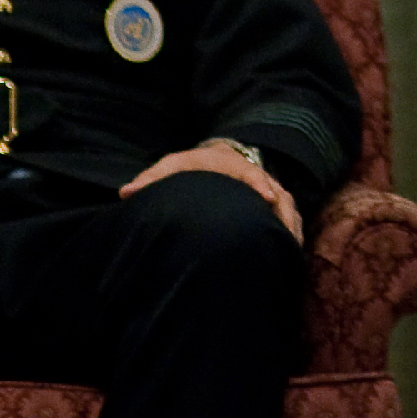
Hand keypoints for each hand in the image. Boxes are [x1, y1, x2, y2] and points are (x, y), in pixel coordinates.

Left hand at [121, 141, 301, 243]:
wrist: (219, 158)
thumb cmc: (194, 166)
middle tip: (287, 237)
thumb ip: (151, 179)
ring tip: (290, 254)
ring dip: (291, 229)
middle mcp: (258, 178)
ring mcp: (271, 191)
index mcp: (235, 167)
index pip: (252, 174)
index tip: (266, 198)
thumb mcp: (173, 166)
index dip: (260, 184)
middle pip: (279, 194)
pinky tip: (289, 258)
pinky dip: (292, 235)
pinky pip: (291, 219)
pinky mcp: (276, 204)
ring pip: (289, 209)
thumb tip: (124, 193)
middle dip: (284, 214)